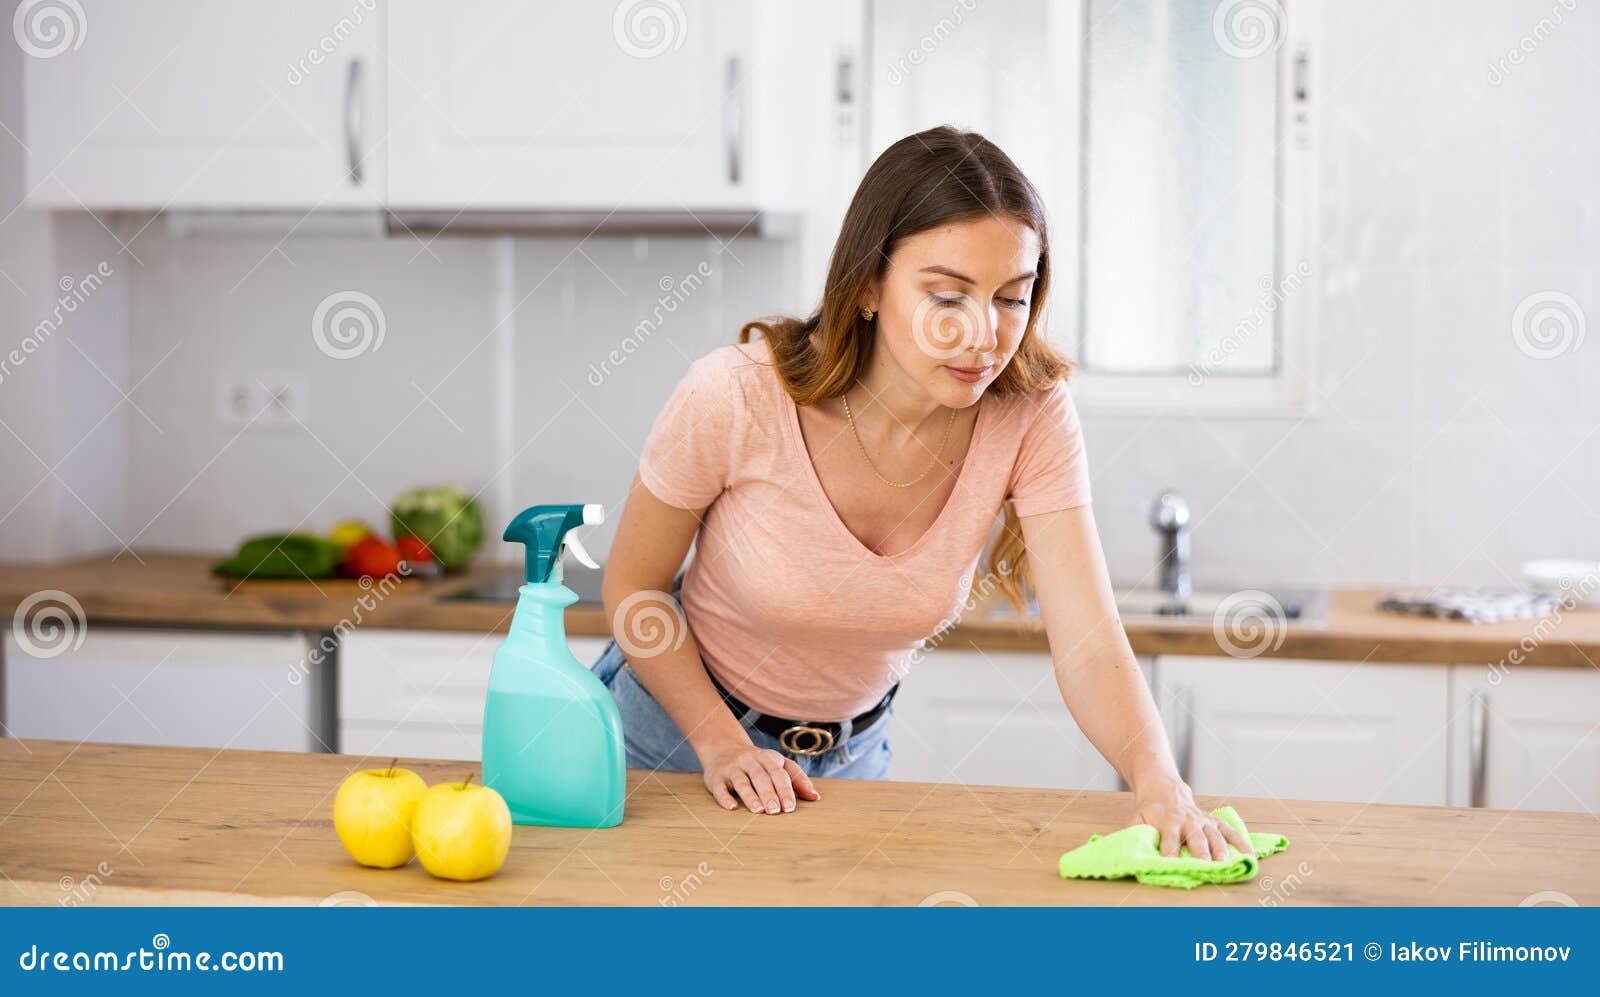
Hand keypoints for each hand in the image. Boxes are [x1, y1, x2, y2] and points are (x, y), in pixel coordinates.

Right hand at [699, 743, 819, 814]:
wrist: (723, 748)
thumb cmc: (758, 763)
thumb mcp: (778, 765)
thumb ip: (797, 779)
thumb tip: (815, 797)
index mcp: (768, 758)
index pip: (779, 773)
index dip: (785, 790)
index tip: (790, 807)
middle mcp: (750, 760)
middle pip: (761, 777)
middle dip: (769, 794)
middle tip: (776, 811)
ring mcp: (732, 768)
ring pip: (741, 781)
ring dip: (750, 796)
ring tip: (758, 810)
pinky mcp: (715, 777)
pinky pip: (719, 787)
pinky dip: (725, 797)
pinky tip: (732, 807)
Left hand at [1131, 777, 1253, 860]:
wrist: (1163, 788)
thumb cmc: (1150, 810)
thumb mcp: (1136, 818)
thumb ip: (1132, 833)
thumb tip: (1125, 848)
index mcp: (1168, 821)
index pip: (1169, 839)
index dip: (1169, 851)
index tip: (1171, 863)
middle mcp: (1188, 821)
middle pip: (1196, 838)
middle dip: (1200, 852)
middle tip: (1205, 866)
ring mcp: (1203, 820)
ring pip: (1214, 835)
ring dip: (1220, 849)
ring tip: (1225, 863)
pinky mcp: (1214, 821)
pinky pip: (1229, 830)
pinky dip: (1240, 840)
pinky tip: (1249, 853)